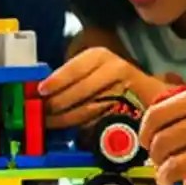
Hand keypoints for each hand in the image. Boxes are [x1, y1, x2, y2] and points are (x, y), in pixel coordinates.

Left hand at [39, 47, 165, 128]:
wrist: (144, 92)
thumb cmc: (107, 79)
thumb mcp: (89, 69)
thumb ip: (69, 78)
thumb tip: (42, 91)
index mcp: (99, 56)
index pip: (75, 68)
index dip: (57, 81)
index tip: (41, 91)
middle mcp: (114, 69)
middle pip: (80, 90)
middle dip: (58, 104)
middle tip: (42, 113)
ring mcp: (124, 89)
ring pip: (89, 108)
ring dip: (66, 118)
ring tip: (51, 122)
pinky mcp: (129, 109)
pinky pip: (101, 120)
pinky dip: (84, 127)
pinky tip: (72, 129)